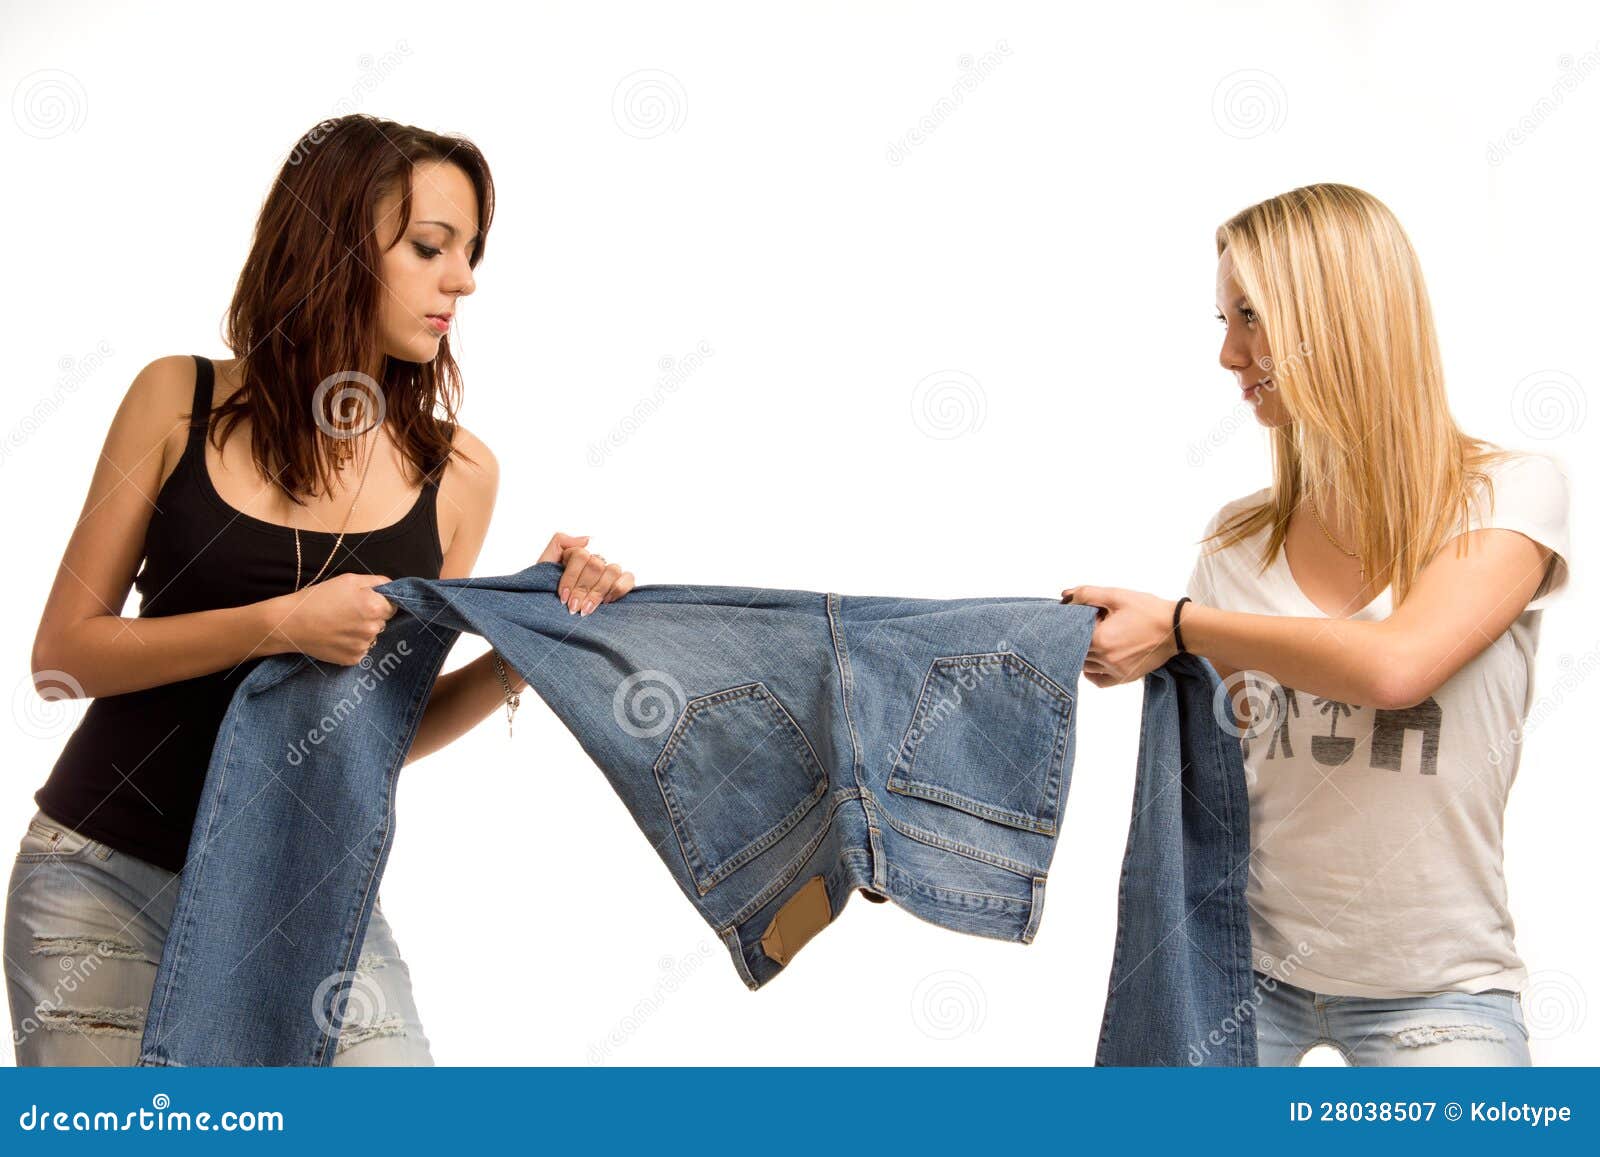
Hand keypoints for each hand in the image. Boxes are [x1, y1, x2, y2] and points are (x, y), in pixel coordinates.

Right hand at [268, 573, 397, 664]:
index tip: (362, 602)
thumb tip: (392, 587)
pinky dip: (351, 645)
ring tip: (338, 625)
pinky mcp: (353, 659)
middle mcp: (373, 628)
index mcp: (375, 607)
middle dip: (370, 617)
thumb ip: (376, 582)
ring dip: (361, 632)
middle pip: (382, 622)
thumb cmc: (318, 598)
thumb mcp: (348, 580)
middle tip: (347, 613)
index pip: (392, 606)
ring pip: (371, 636)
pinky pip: (360, 650)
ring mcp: (363, 646)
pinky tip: (336, 637)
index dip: (378, 602)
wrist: (291, 624)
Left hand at [538, 532, 635, 615]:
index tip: (563, 597)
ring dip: (598, 592)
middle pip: (596, 565)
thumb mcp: (544, 565)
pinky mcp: (621, 584)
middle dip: (583, 589)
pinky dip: (617, 590)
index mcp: (577, 555)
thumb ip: (559, 542)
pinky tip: (605, 603)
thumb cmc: (546, 591)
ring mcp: (608, 572)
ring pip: (612, 570)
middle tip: (573, 607)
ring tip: (586, 609)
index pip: (581, 555)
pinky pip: (629, 578)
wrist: (548, 614)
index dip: (571, 577)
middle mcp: (595, 561)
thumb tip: (587, 540)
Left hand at [1059, 584, 1179, 687]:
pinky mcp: (1125, 677)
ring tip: (1098, 638)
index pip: (1071, 635)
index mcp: (1101, 639)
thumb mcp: (1116, 596)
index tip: (1081, 617)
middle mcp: (1106, 659)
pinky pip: (1099, 681)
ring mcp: (1116, 670)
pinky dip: (1093, 672)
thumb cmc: (1149, 611)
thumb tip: (1065, 596)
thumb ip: (1087, 594)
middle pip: (1077, 651)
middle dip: (1079, 638)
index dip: (1072, 625)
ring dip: (1085, 654)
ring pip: (1085, 666)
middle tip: (1091, 626)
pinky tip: (1097, 658)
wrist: (1177, 628)